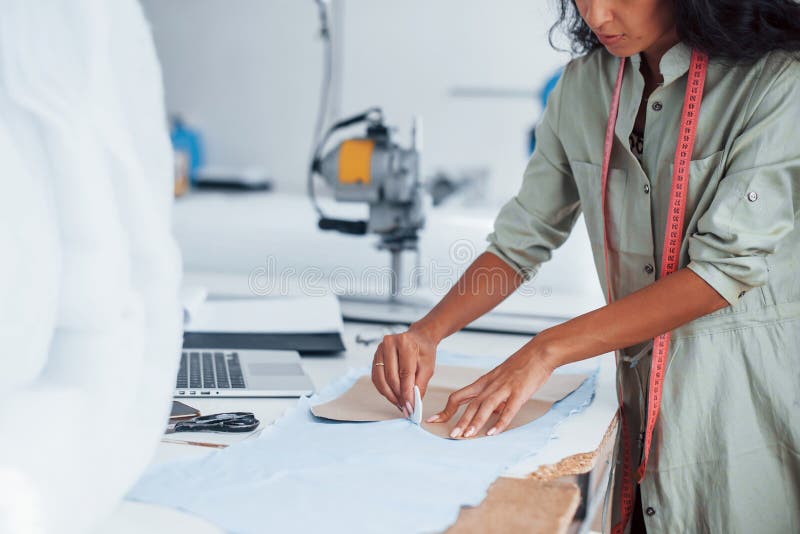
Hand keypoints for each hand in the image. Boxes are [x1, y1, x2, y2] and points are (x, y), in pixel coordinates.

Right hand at [371, 322, 438, 416]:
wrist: (418, 338)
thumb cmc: (424, 351)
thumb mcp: (428, 367)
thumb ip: (420, 385)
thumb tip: (412, 403)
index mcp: (405, 343)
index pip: (404, 373)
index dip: (407, 392)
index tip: (410, 406)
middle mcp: (389, 343)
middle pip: (390, 377)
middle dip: (398, 396)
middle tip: (405, 408)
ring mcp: (380, 349)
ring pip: (381, 379)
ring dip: (389, 395)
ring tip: (399, 404)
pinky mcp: (375, 356)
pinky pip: (376, 377)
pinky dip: (383, 389)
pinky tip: (392, 396)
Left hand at [426, 348, 553, 437]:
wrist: (539, 351)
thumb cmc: (522, 365)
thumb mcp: (501, 379)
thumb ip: (493, 396)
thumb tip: (491, 414)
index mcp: (483, 382)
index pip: (458, 396)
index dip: (446, 410)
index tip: (434, 420)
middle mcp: (490, 385)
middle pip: (470, 404)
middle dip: (460, 420)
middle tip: (452, 435)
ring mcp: (504, 388)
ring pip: (485, 406)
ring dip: (475, 422)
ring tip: (467, 436)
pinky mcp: (519, 392)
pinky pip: (508, 409)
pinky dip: (500, 422)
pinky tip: (493, 432)